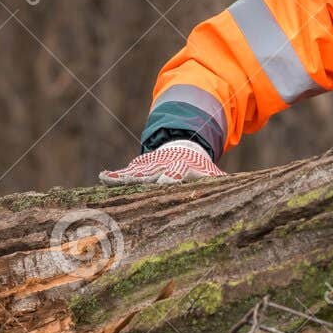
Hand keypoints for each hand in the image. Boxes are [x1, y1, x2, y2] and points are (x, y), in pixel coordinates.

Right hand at [99, 140, 225, 184]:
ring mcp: (147, 168)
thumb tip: (230, 183)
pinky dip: (113, 176)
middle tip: (134, 184)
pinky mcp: (136, 169)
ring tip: (108, 179)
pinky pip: (123, 173)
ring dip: (123, 178)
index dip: (170, 178)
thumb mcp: (208, 171)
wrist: (180, 147)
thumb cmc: (196, 166)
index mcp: (179, 169)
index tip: (166, 181)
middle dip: (144, 180)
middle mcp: (161, 168)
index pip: (174, 174)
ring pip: (134, 174)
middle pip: (151, 175)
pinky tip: (102, 177)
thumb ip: (216, 179)